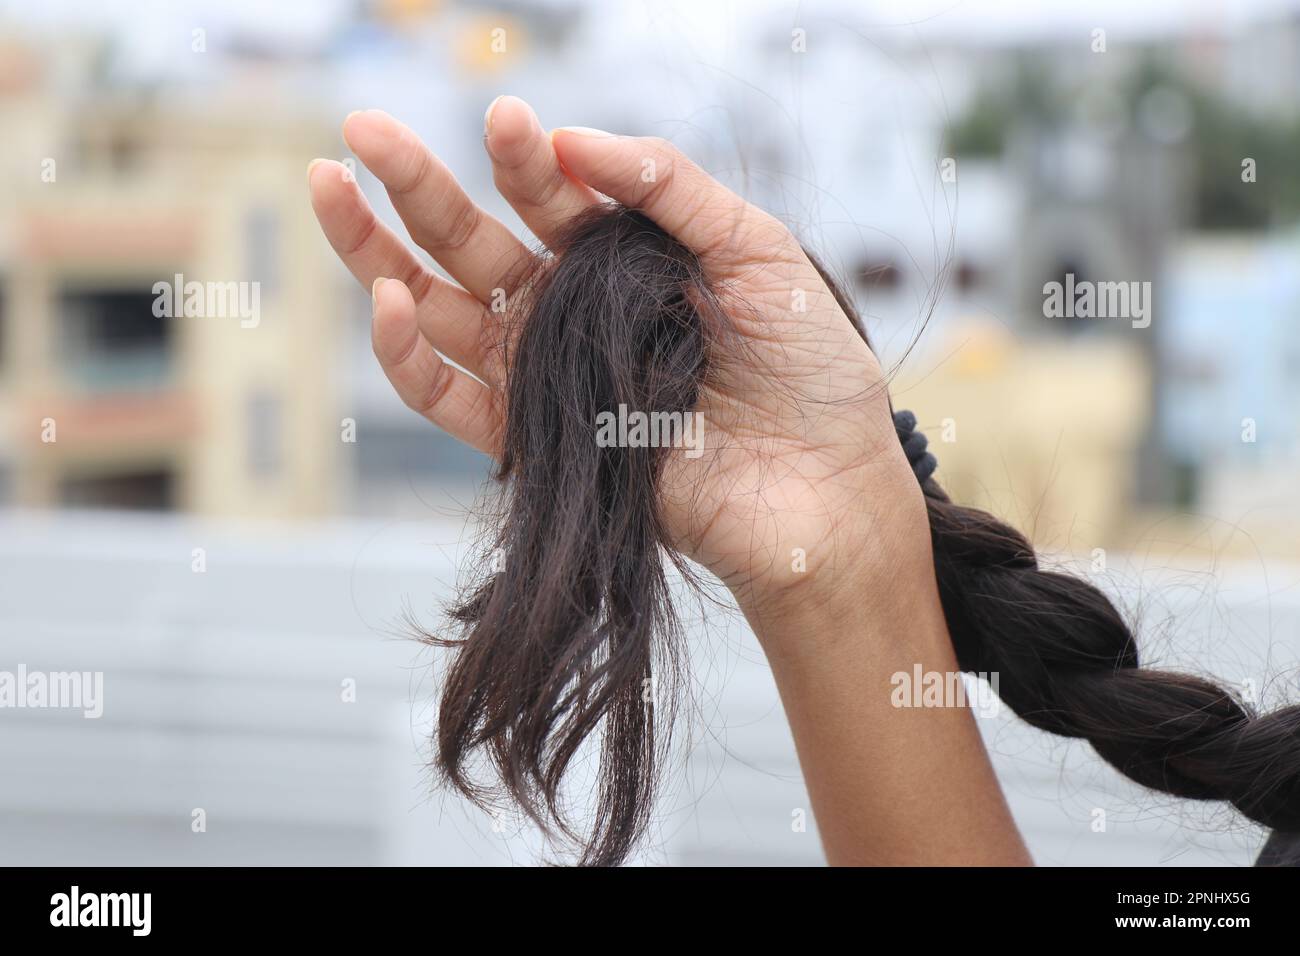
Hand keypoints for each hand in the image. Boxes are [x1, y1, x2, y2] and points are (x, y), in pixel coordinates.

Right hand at [307, 98, 925, 625]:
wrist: (827, 488)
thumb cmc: (809, 369)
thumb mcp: (757, 248)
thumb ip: (670, 186)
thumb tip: (571, 139)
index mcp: (621, 261)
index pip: (549, 195)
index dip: (521, 155)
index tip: (512, 118)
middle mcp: (571, 313)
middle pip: (472, 241)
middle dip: (414, 182)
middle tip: (361, 126)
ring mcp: (547, 377)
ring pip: (439, 308)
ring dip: (377, 250)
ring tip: (331, 184)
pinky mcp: (536, 444)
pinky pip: (452, 398)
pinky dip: (409, 353)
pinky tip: (387, 298)